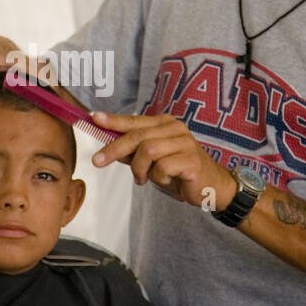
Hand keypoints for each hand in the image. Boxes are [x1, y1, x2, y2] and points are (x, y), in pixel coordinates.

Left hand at [89, 112, 236, 208]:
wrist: (212, 186)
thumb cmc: (180, 171)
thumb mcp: (152, 160)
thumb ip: (133, 152)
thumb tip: (108, 146)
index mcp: (165, 124)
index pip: (134, 121)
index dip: (113, 120)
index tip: (94, 119)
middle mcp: (175, 129)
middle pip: (137, 136)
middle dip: (114, 149)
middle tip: (98, 161)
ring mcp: (185, 143)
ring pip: (148, 152)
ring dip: (140, 169)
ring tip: (143, 179)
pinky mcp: (191, 160)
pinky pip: (162, 168)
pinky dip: (158, 178)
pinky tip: (166, 181)